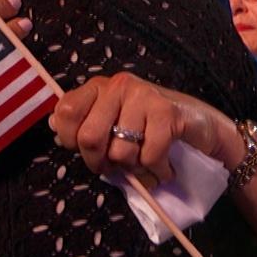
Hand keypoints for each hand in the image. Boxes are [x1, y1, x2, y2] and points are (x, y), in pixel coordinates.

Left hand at [48, 73, 235, 185]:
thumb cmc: (151, 129)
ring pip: (121, 152)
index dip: (71, 142)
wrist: (202, 126)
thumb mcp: (113, 123)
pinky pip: (148, 156)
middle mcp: (118, 86)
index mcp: (98, 87)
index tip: (91, 150)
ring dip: (135, 169)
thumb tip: (55, 127)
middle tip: (118, 166)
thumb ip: (84, 125)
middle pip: (90, 138)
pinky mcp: (166, 111)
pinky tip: (164, 163)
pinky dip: (157, 170)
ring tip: (146, 161)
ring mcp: (143, 95)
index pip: (65, 113)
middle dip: (102, 163)